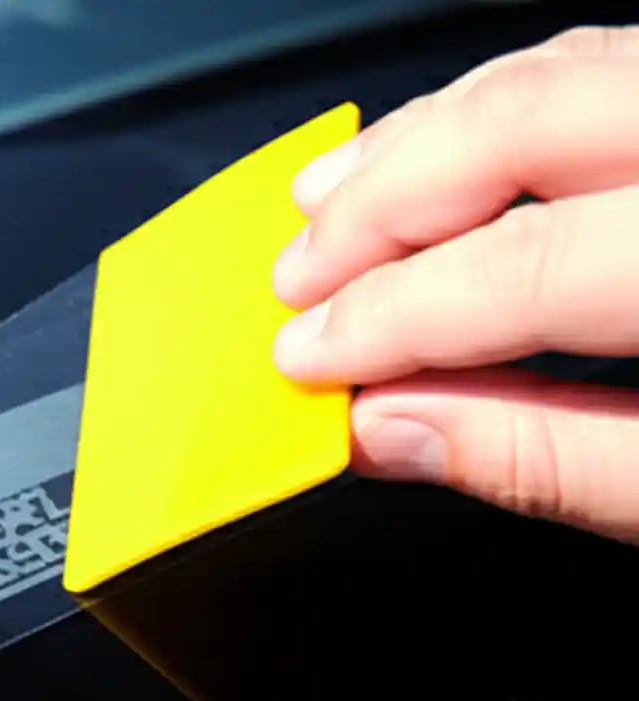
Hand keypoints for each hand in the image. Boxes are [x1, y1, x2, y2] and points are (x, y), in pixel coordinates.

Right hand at [271, 26, 638, 541]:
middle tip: (294, 280)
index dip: (388, 320)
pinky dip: (485, 110)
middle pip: (510, 131)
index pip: (518, 271)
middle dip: (374, 210)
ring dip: (412, 144)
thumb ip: (547, 460)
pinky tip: (432, 155)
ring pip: (538, 75)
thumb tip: (390, 430)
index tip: (304, 359)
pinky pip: (580, 66)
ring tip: (325, 204)